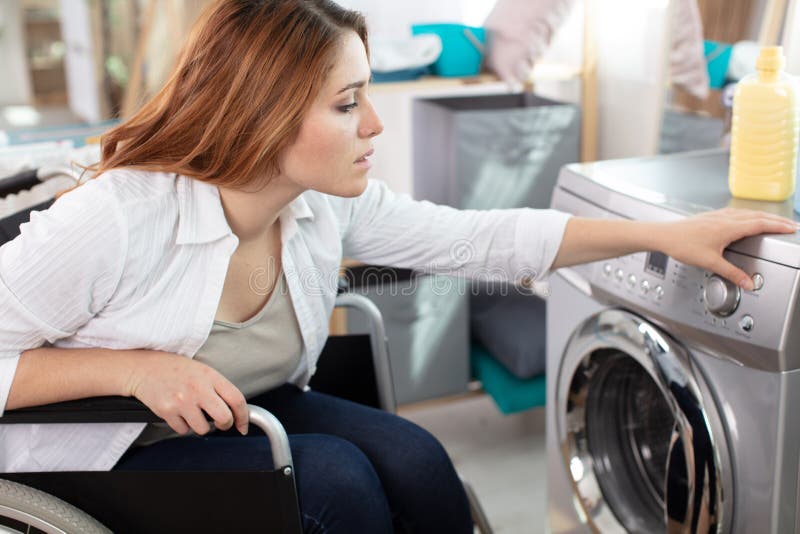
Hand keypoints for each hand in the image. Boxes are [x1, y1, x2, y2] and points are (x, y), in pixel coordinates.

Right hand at [124, 351, 247, 435]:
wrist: (143, 368)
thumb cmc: (174, 369)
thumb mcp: (202, 371)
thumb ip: (218, 388)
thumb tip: (234, 410)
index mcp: (210, 376)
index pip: (237, 399)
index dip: (244, 417)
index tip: (242, 425)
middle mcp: (198, 388)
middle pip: (224, 418)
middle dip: (224, 424)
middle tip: (219, 422)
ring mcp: (182, 400)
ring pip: (203, 428)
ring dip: (200, 425)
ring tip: (192, 412)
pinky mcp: (167, 411)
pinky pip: (183, 430)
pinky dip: (182, 426)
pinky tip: (178, 412)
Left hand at [661, 208, 796, 289]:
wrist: (663, 235)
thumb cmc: (682, 245)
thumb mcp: (710, 263)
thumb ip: (731, 273)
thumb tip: (748, 283)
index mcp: (728, 227)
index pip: (760, 224)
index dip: (778, 226)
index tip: (792, 228)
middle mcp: (724, 218)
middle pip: (757, 216)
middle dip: (776, 220)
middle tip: (791, 224)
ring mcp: (717, 216)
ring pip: (747, 213)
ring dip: (764, 216)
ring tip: (775, 221)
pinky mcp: (711, 217)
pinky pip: (736, 212)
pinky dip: (749, 215)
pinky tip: (748, 218)